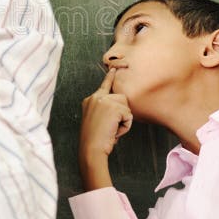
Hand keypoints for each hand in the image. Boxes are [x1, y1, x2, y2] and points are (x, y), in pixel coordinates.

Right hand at [78, 69, 132, 189]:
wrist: (91, 149)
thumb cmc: (95, 140)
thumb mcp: (97, 121)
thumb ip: (104, 110)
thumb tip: (120, 108)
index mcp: (90, 100)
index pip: (104, 86)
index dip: (110, 78)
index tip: (113, 69)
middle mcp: (95, 97)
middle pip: (121, 98)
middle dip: (122, 112)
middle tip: (111, 127)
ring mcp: (103, 100)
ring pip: (126, 106)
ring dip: (123, 120)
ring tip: (111, 129)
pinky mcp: (113, 106)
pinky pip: (128, 115)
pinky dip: (125, 126)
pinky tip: (114, 131)